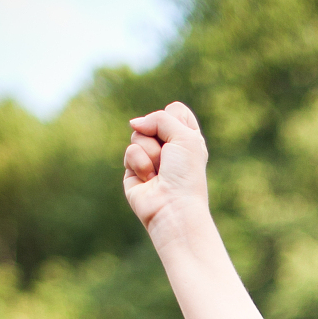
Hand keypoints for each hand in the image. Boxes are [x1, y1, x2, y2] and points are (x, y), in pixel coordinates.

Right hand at [123, 101, 208, 237]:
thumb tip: (134, 123)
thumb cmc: (185, 175)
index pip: (175, 110)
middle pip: (152, 121)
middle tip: (169, 158)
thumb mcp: (184, 136)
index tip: (182, 137)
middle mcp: (169, 147)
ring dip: (150, 152)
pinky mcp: (134, 170)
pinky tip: (149, 180)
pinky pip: (130, 151)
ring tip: (160, 172)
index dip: (173, 118)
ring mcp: (150, 158)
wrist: (173, 208)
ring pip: (138, 134)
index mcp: (187, 139)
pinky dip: (139, 163)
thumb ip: (159, 118)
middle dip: (159, 138)